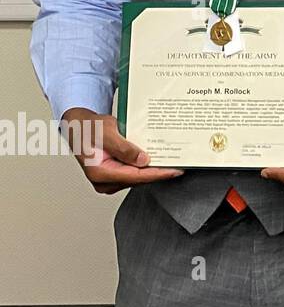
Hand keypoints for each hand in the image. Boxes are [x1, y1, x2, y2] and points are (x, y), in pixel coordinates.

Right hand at [61, 107, 183, 193]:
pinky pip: (134, 172)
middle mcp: (104, 181)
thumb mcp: (107, 133)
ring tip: (173, 160)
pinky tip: (159, 158)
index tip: (176, 170)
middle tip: (181, 163)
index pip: (135, 177)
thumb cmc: (88, 128)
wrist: (78, 126)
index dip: (158, 174)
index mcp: (99, 173)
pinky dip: (146, 166)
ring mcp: (109, 179)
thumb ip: (124, 148)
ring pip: (138, 177)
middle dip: (159, 171)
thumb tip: (143, 160)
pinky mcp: (114, 174)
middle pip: (139, 179)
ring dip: (154, 168)